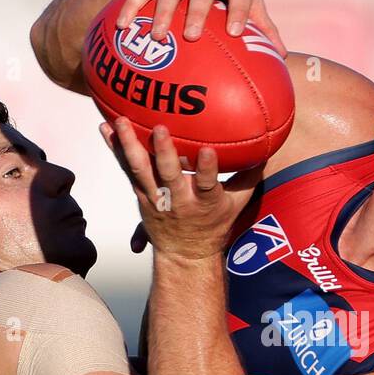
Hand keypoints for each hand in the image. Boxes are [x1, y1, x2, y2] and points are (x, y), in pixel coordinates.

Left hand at [102, 117, 260, 258]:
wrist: (185, 253)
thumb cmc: (215, 224)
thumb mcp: (237, 205)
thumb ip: (249, 178)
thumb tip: (268, 148)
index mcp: (204, 203)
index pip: (208, 185)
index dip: (208, 169)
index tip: (208, 150)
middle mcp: (178, 201)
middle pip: (169, 176)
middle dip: (164, 153)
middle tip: (161, 129)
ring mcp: (155, 199)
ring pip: (141, 170)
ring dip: (130, 145)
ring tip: (120, 121)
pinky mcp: (140, 195)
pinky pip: (126, 169)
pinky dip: (115, 149)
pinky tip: (105, 128)